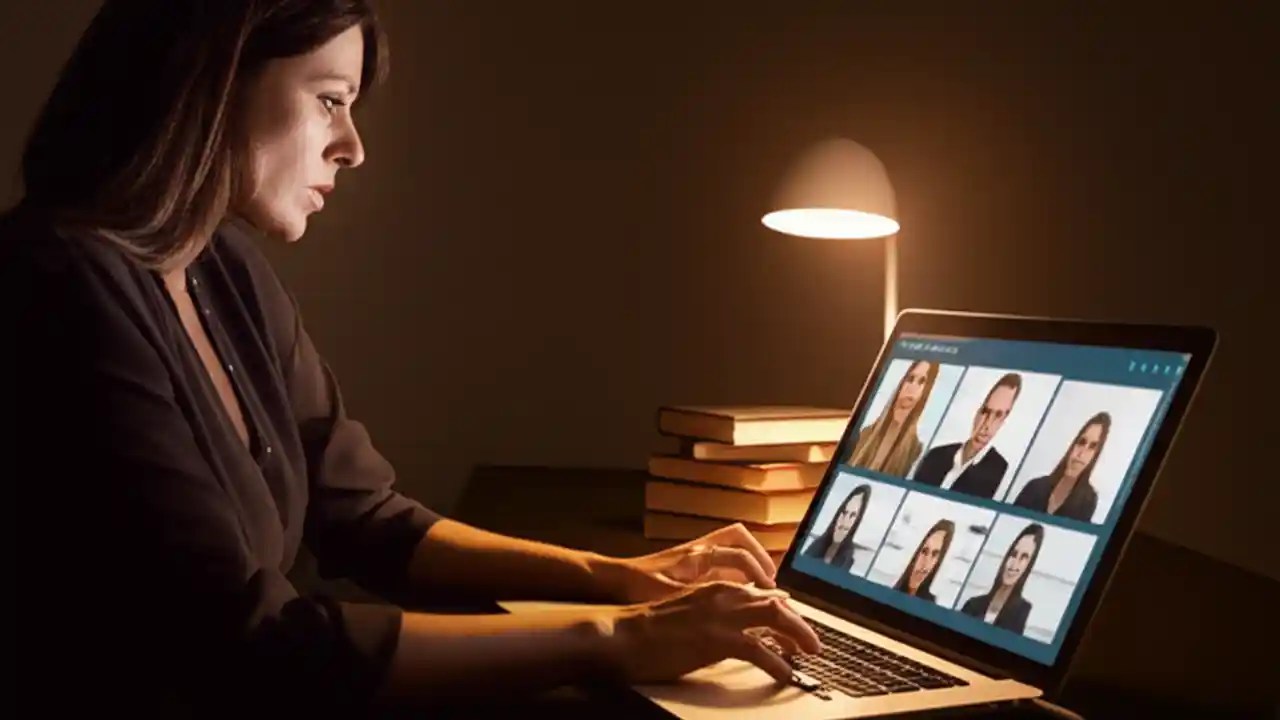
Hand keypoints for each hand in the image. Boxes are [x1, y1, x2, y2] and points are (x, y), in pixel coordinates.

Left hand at [594, 523, 779, 603]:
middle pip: (739, 539)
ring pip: (731, 545)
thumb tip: (730, 605)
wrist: (612, 579)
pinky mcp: (689, 564)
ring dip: (749, 560)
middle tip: (772, 582)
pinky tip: (739, 591)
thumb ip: (700, 598)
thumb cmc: (637, 586)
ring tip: (762, 584)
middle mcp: (699, 549)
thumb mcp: (669, 595)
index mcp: (697, 554)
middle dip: (760, 557)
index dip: (757, 572)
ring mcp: (694, 554)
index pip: (738, 555)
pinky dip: (735, 569)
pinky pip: (721, 558)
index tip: (769, 590)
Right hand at [603, 581, 821, 683]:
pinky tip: (785, 673)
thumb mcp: (689, 611)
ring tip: (808, 654)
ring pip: (775, 620)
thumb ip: (715, 615)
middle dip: (798, 624)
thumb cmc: (650, 628)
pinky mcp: (717, 639)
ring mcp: (722, 616)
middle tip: (811, 643)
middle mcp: (724, 595)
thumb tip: (738, 632)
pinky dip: (776, 663)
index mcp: (717, 587)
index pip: (762, 594)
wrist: (625, 635)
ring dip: (797, 637)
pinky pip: (760, 651)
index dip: (783, 612)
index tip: (794, 626)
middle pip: (776, 604)